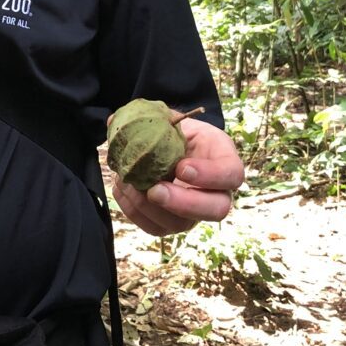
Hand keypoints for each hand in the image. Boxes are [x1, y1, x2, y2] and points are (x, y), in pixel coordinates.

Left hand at [111, 117, 243, 235]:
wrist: (169, 148)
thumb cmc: (174, 131)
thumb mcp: (171, 118)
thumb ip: (152, 117)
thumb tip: (114, 121)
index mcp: (224, 160)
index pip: (231, 174)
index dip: (210, 175)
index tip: (182, 167)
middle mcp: (217, 192)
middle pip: (216, 210)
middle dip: (183, 203)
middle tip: (155, 190)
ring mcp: (196, 212)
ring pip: (182, 224)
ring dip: (151, 208)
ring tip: (130, 184)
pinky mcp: (173, 223)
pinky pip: (157, 228)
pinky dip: (135, 212)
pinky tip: (123, 190)